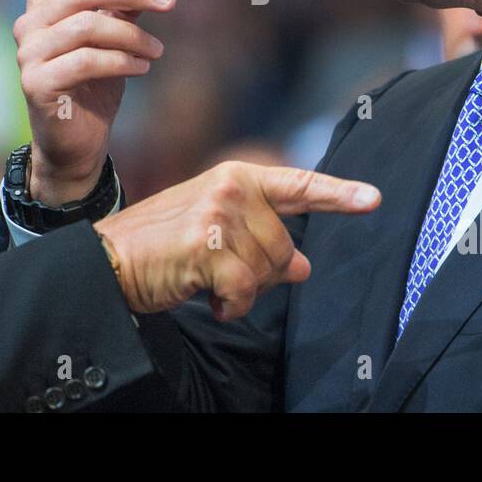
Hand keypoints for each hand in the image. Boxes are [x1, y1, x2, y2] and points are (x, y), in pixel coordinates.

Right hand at [15, 0, 173, 204]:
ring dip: (132, 36)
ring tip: (156, 52)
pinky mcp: (35, 84)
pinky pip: (86, 61)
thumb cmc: (96, 88)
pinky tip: (141, 69)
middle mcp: (30, 25)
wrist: (77, 144)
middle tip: (170, 3)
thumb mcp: (117, 42)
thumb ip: (125, 9)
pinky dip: (121, 61)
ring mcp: (28, 55)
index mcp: (46, 7)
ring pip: (88, 27)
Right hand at [94, 161, 380, 319]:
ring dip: (243, 290)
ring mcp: (220, 213)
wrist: (107, 260)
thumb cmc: (161, 247)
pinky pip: (246, 288)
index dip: (338, 194)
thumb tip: (303, 266)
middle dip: (262, 271)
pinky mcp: (209, 244)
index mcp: (236, 177)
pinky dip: (231, 304)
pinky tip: (208, 298)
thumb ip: (261, 241)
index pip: (297, 184)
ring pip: (267, 269)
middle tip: (222, 275)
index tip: (374, 199)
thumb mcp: (216, 235)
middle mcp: (231, 186)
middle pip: (284, 244)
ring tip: (208, 282)